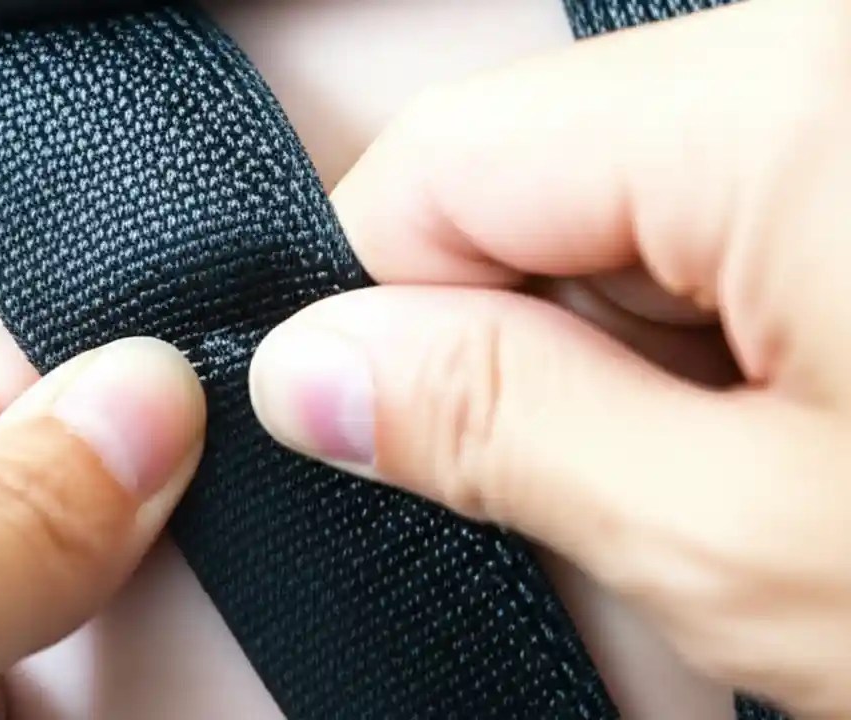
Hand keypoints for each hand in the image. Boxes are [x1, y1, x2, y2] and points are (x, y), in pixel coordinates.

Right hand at [249, 0, 850, 715]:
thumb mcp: (746, 542)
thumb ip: (502, 429)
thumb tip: (316, 370)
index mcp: (787, 109)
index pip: (440, 162)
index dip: (369, 308)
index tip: (365, 425)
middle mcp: (829, 55)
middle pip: (532, 166)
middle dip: (507, 329)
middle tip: (576, 477)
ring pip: (623, 189)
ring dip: (616, 332)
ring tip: (722, 460)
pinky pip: (724, 197)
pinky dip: (706, 309)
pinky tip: (786, 410)